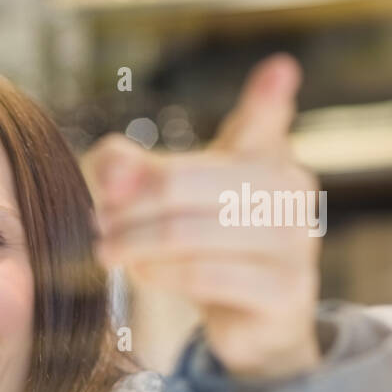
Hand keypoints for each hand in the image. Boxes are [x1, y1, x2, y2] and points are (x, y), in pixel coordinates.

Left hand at [82, 54, 322, 379]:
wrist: (250, 323)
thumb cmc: (204, 247)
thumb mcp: (164, 198)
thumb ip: (128, 169)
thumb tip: (111, 171)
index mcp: (269, 157)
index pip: (266, 118)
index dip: (268, 97)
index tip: (279, 68)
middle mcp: (292, 193)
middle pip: (184, 184)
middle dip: (129, 204)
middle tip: (96, 221)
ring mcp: (296, 244)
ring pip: (190, 232)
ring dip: (134, 242)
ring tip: (106, 250)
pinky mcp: (286, 294)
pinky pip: (206, 276)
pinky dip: (161, 273)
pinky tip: (142, 273)